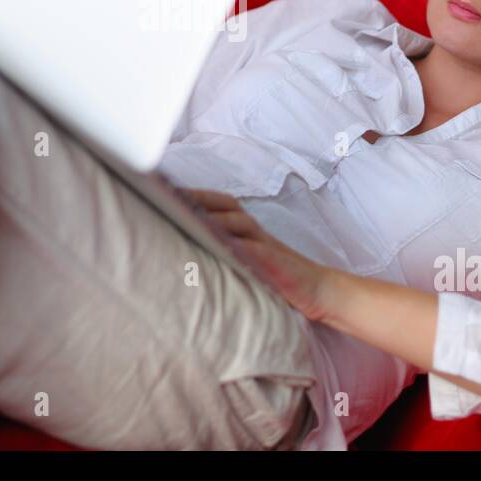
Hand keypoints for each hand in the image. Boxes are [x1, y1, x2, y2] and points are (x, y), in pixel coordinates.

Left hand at [175, 187, 332, 322]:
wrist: (316, 289)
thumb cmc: (274, 275)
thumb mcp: (245, 259)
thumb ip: (221, 249)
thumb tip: (183, 248)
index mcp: (244, 227)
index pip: (217, 202)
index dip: (192, 195)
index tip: (163, 191)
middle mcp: (252, 229)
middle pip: (224, 205)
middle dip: (197, 199)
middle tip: (167, 197)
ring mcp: (264, 243)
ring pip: (237, 221)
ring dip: (212, 217)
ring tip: (186, 214)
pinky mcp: (274, 261)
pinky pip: (255, 248)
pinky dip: (237, 244)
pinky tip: (219, 243)